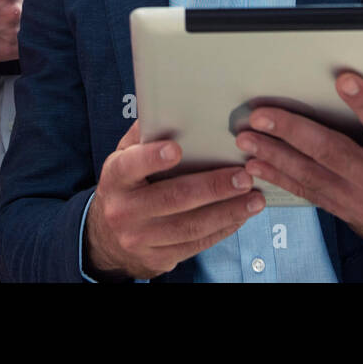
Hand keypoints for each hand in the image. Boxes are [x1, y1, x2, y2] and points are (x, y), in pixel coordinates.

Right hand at [84, 120, 265, 279]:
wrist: (107, 239)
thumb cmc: (127, 185)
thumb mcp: (124, 157)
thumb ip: (144, 135)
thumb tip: (170, 105)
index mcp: (116, 178)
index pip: (131, 166)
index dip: (152, 158)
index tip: (176, 150)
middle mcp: (125, 210)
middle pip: (173, 198)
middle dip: (212, 187)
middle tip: (243, 176)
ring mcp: (141, 238)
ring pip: (190, 226)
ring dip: (227, 211)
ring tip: (254, 199)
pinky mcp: (159, 258)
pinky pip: (196, 244)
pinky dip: (223, 229)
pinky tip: (241, 215)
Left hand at [236, 72, 362, 269]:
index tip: (342, 77)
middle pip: (331, 152)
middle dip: (292, 130)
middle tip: (261, 114)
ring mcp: (357, 199)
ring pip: (310, 174)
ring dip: (274, 155)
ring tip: (245, 137)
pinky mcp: (343, 208)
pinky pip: (307, 192)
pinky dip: (278, 178)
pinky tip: (255, 165)